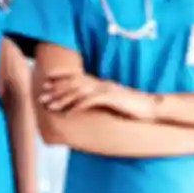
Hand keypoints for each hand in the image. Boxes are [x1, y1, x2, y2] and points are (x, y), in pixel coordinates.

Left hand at [39, 72, 157, 120]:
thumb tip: (88, 105)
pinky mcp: (111, 97)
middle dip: (56, 91)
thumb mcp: (114, 102)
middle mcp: (101, 84)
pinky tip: (68, 114)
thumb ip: (101, 100)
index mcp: (101, 84)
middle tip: (41, 97)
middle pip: (73, 84)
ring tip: (50, 107)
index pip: (77, 78)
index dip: (60, 79)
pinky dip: (77, 106)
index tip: (46, 82)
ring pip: (78, 92)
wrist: (151, 108)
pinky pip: (90, 101)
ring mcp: (106, 89)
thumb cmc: (133, 108)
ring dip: (62, 99)